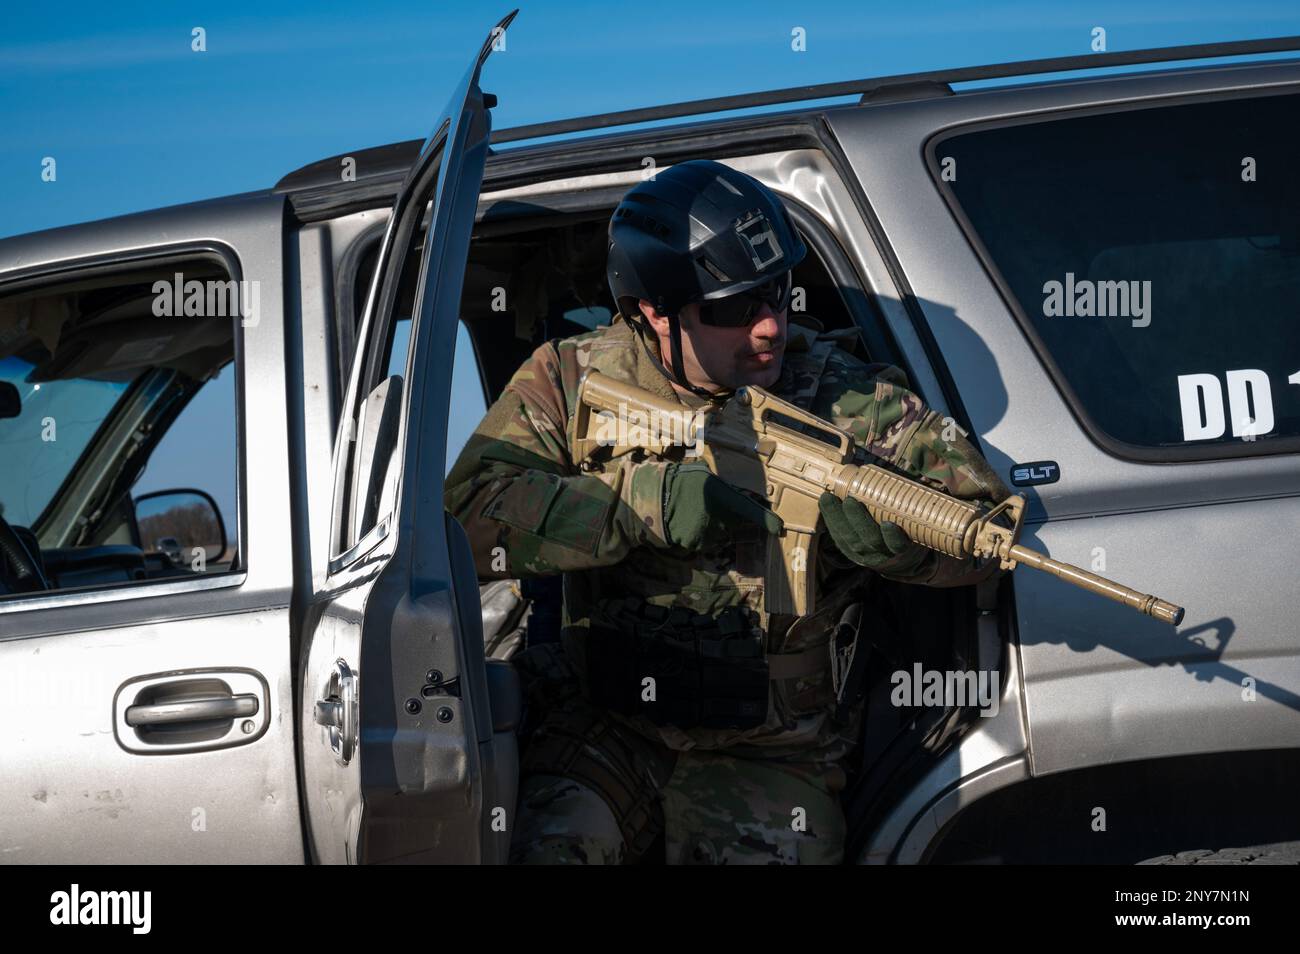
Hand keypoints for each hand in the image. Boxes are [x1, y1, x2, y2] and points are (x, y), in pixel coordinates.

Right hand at [662, 462, 782, 549]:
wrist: (651, 498)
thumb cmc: (677, 481)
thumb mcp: (701, 474)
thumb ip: (720, 487)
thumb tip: (733, 495)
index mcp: (721, 496)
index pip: (750, 511)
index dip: (767, 521)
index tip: (778, 528)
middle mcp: (717, 516)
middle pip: (732, 523)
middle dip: (726, 518)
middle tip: (709, 506)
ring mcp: (706, 532)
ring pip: (718, 533)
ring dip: (711, 527)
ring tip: (693, 513)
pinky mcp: (695, 543)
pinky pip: (704, 541)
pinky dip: (699, 535)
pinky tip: (686, 522)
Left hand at [817, 493, 928, 572]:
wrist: (901, 561)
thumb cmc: (911, 533)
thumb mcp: (919, 525)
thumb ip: (918, 504)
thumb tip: (929, 472)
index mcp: (903, 551)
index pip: (898, 547)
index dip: (893, 538)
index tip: (889, 525)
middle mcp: (882, 555)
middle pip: (869, 541)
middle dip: (858, 521)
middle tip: (851, 501)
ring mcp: (864, 555)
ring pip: (849, 540)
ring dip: (837, 519)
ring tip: (829, 499)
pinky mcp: (850, 552)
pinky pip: (838, 539)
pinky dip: (830, 521)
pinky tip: (825, 504)